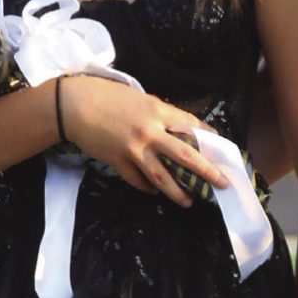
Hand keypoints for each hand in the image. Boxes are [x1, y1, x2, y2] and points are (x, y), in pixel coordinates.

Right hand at [59, 76, 228, 207]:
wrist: (76, 105)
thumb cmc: (110, 96)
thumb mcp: (141, 98)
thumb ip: (160, 114)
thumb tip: (179, 129)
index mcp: (158, 111)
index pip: (191, 125)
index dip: (208, 136)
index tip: (220, 146)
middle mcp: (150, 131)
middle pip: (184, 155)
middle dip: (205, 170)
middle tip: (220, 182)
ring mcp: (133, 149)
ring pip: (162, 176)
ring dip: (177, 191)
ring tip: (189, 201)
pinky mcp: (117, 162)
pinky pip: (137, 180)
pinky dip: (148, 188)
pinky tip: (155, 193)